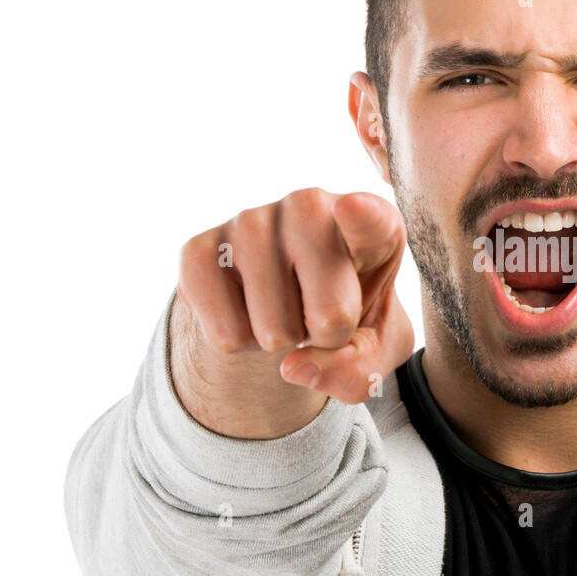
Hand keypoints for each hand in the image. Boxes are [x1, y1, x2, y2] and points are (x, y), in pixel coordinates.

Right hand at [174, 189, 412, 432]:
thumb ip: (361, 368)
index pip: (369, 219)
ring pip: (274, 332)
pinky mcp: (199, 248)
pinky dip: (241, 344)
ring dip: (283, 341)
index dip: (362, 216)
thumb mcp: (377, 347)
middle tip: (321, 313)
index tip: (352, 208)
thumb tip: (294, 368)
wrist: (286, 299)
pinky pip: (225, 336)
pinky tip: (250, 308)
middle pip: (330, 318)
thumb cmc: (347, 311)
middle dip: (329, 340)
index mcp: (373, 224)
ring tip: (286, 306)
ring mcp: (250, 220)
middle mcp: (309, 206)